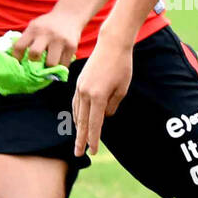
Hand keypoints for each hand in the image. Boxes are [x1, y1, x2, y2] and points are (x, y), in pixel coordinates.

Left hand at [10, 7, 82, 68]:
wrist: (70, 15)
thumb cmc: (48, 24)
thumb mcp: (35, 26)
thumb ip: (27, 39)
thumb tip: (17, 59)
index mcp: (34, 29)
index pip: (19, 46)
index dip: (16, 57)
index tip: (19, 62)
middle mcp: (47, 34)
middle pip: (35, 55)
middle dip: (34, 62)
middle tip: (36, 63)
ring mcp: (60, 41)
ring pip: (51, 64)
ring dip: (49, 67)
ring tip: (48, 64)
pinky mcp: (72, 47)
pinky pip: (64, 64)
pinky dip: (60, 67)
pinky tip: (58, 61)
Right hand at [72, 35, 133, 155]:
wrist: (112, 44)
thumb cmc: (122, 66)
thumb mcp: (122, 89)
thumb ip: (112, 106)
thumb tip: (104, 117)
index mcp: (98, 97)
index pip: (95, 124)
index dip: (93, 139)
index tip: (92, 151)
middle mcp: (85, 93)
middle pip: (82, 122)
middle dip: (80, 139)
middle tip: (78, 154)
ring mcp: (80, 87)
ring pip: (77, 113)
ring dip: (78, 128)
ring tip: (78, 141)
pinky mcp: (79, 82)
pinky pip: (75, 103)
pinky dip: (76, 114)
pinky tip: (78, 121)